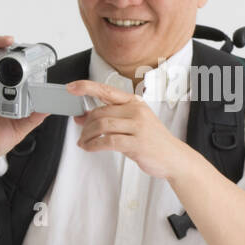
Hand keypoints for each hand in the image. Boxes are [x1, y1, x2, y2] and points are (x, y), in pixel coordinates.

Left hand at [69, 79, 191, 179]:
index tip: (71, 87)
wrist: (173, 157)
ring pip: (101, 126)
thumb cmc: (151, 140)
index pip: (107, 90)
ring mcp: (138, 127)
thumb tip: (82, 117)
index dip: (87, 87)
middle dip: (85, 124)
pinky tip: (88, 148)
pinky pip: (107, 142)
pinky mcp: (136, 143)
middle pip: (100, 112)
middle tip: (81, 133)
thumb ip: (110, 118)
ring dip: (86, 136)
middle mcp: (136, 111)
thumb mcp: (133, 123)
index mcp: (135, 103)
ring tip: (83, 142)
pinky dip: (93, 145)